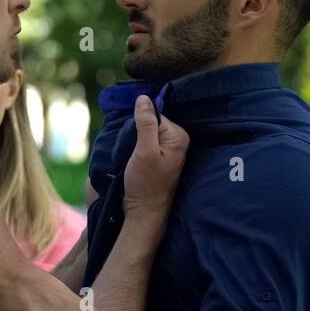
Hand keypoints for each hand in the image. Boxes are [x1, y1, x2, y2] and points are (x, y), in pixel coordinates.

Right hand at [122, 95, 188, 217]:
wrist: (144, 212)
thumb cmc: (145, 184)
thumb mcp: (144, 151)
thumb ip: (146, 124)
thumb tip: (143, 98)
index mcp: (178, 137)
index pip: (155, 115)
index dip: (139, 124)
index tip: (132, 140)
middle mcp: (177, 142)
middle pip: (150, 123)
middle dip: (136, 132)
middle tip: (131, 151)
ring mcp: (169, 151)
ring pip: (145, 134)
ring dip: (134, 142)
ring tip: (131, 158)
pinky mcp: (159, 160)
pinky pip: (145, 145)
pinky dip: (135, 149)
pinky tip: (132, 161)